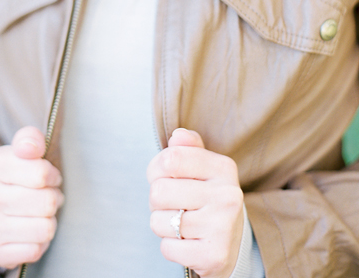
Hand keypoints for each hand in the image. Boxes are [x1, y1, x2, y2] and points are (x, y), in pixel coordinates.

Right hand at [0, 126, 62, 267]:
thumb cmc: (19, 178)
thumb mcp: (25, 152)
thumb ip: (31, 140)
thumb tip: (31, 148)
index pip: (41, 174)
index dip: (52, 176)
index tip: (47, 177)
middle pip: (47, 202)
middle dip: (53, 200)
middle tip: (44, 198)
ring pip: (44, 228)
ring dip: (48, 222)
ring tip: (37, 215)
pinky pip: (34, 251)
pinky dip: (38, 244)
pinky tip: (27, 234)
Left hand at [147, 128, 243, 277]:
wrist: (235, 245)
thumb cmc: (207, 200)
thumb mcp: (202, 170)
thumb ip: (187, 149)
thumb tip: (179, 135)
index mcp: (223, 168)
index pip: (168, 159)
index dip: (156, 170)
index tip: (167, 178)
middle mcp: (227, 195)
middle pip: (158, 191)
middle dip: (157, 201)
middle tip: (176, 206)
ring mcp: (222, 226)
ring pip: (158, 221)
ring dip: (163, 225)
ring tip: (183, 224)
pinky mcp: (215, 255)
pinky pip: (167, 247)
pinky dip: (170, 247)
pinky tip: (188, 243)